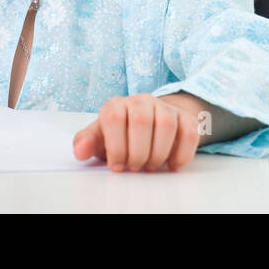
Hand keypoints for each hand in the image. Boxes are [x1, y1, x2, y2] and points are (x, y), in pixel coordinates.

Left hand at [72, 93, 204, 171]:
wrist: (148, 122)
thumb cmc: (120, 134)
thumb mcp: (100, 137)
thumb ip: (87, 142)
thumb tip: (80, 151)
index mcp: (116, 105)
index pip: (114, 119)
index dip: (116, 147)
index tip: (117, 166)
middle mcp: (140, 101)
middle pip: (141, 121)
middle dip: (138, 152)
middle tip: (136, 167)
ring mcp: (164, 107)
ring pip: (166, 124)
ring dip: (158, 153)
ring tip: (151, 166)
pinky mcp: (184, 117)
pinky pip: (188, 132)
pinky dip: (181, 154)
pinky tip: (171, 165)